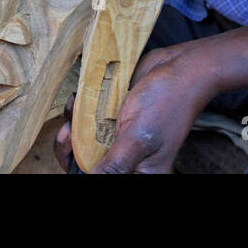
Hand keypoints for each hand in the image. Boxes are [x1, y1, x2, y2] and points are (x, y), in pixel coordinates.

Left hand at [56, 42, 216, 173]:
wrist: (181, 67)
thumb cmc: (168, 103)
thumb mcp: (138, 139)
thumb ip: (113, 166)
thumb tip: (90, 180)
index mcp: (140, 172)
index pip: (104, 179)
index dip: (82, 170)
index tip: (70, 155)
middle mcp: (130, 158)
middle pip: (89, 164)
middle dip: (71, 149)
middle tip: (66, 133)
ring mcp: (121, 136)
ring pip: (85, 142)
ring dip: (73, 128)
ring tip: (72, 112)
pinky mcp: (115, 116)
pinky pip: (90, 121)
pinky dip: (79, 113)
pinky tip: (77, 101)